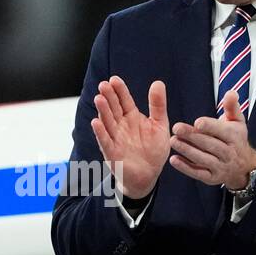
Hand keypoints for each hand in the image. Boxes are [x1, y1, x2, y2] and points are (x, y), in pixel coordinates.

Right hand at [90, 76, 169, 199]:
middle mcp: (121, 126)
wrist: (148, 175)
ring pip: (107, 122)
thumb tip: (158, 82)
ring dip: (102, 111)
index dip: (120, 90)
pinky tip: (96, 122)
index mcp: (132, 117)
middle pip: (113, 108)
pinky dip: (100, 133)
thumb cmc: (153, 150)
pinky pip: (105, 141)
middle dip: (108, 97)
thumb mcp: (159, 125)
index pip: (125, 100)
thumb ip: (157, 105)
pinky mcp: (112, 153)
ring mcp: (115, 139)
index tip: (115, 79)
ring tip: (99, 98)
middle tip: (104, 85)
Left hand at [170, 90, 255, 189]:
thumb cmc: (236, 139)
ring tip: (173, 141)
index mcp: (235, 137)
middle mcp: (229, 153)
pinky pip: (198, 173)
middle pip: (210, 145)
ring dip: (187, 150)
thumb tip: (231, 93)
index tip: (197, 122)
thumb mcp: (237, 121)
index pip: (222, 131)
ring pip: (203, 159)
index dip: (210, 127)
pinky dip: (185, 168)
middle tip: (176, 128)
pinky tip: (174, 160)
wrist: (243, 166)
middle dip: (193, 136)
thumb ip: (232, 106)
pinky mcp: (212, 178)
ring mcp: (221, 167)